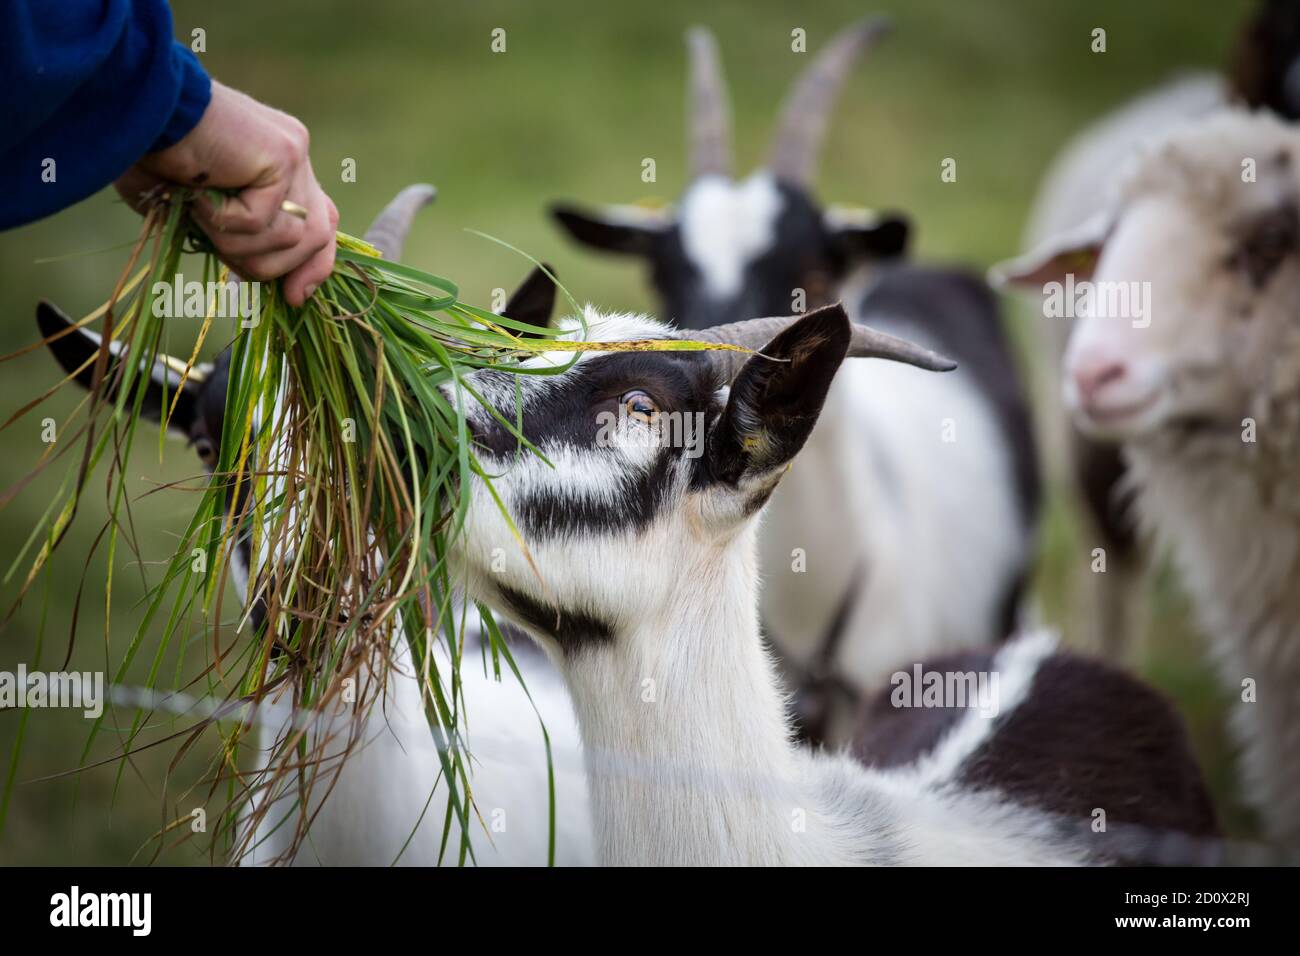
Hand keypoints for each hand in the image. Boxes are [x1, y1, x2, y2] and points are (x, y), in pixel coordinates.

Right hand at [115, 81, 337, 305]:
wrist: (129, 108)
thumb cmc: (150, 156)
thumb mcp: (204, 213)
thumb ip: (244, 241)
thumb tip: (282, 288)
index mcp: (280, 167)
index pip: (323, 224)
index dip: (314, 267)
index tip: (295, 298)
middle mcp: (295, 157)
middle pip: (316, 238)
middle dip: (272, 266)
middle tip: (226, 254)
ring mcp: (293, 154)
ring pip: (289, 239)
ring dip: (235, 242)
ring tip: (200, 210)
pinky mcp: (283, 154)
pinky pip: (260, 221)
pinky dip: (221, 220)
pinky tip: (196, 191)